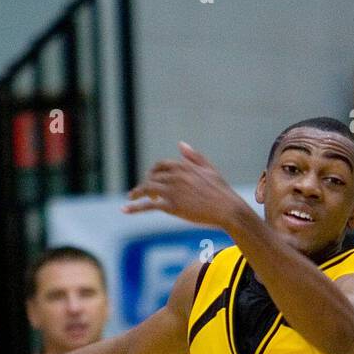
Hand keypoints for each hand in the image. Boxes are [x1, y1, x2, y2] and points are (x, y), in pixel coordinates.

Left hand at [124, 142, 240, 227]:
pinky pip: (148, 205)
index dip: (154, 172)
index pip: (161, 165)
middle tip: (142, 192)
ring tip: (131, 199)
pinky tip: (125, 209)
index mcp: (183, 165)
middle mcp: (175, 175)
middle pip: (151, 177)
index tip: (152, 180)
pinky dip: (134, 207)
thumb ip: (194, 156)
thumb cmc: (222, 192)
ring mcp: (172, 190)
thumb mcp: (209, 169)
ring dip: (137, 194)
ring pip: (147, 189)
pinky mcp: (171, 206)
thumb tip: (180, 144)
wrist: (228, 209)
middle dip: (146, 184)